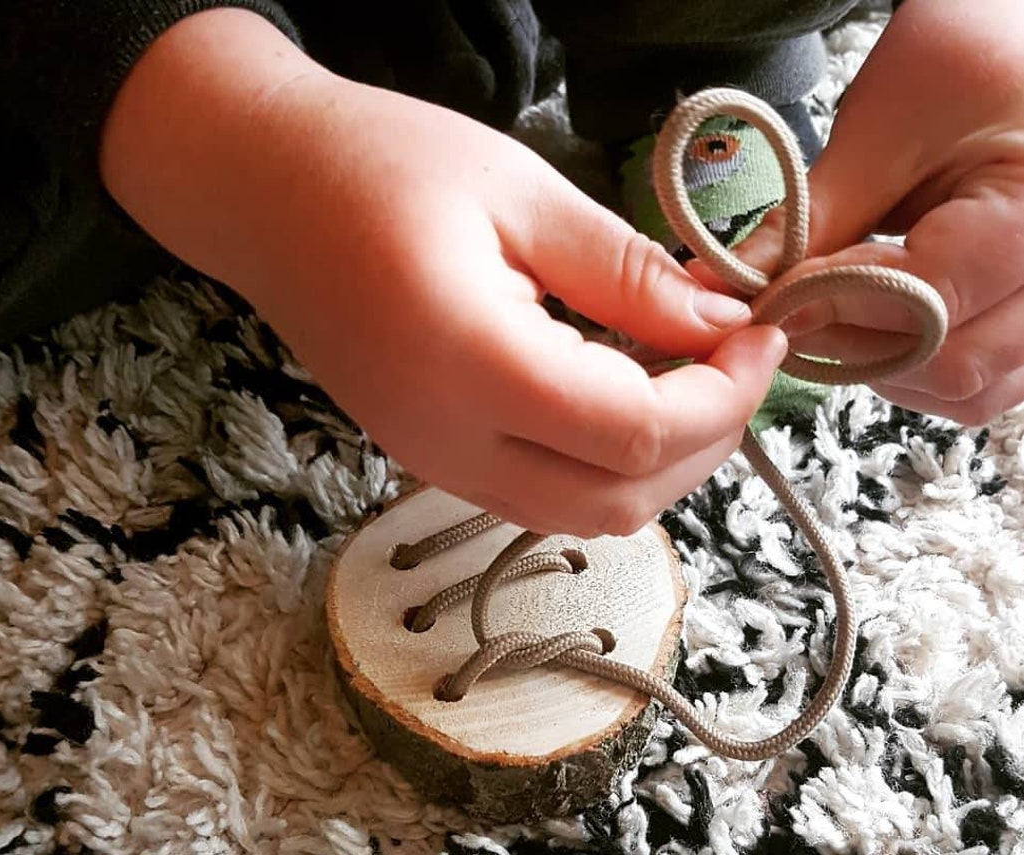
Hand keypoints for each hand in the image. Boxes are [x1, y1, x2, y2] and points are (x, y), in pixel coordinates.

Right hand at [101, 10, 785, 536]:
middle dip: (704, 446)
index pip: (634, 434)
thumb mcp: (521, 192)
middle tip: (738, 365)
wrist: (264, 197)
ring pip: (583, 517)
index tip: (760, 336)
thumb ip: (628, 276)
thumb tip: (721, 329)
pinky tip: (626, 399)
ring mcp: (434, 464)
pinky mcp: (431, 462)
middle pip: (618, 502)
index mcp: (470, 361)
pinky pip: (542, 498)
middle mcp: (448, 441)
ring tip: (694, 384)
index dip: (721, 398)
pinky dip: (605, 468)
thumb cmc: (380, 167)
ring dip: (658, 469)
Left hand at [737, 0, 1023, 424]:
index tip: (769, 299)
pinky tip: (881, 332)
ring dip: (888, 371)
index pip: (924, 300)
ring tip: (838, 316)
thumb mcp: (882, 129)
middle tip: (795, 311)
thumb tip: (734, 298)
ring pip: (973, 391)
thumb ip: (811, 224)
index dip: (832, 307)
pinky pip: (990, 384)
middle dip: (854, 347)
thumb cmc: (969, 58)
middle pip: (953, 364)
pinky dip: (924, 375)